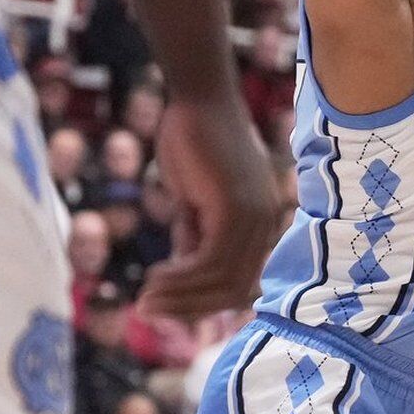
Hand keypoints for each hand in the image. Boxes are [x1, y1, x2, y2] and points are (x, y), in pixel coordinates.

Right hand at [138, 95, 279, 320]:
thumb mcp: (194, 201)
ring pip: (224, 280)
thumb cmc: (196, 143)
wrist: (199, 102)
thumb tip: (182, 273)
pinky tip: (156, 275)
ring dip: (182, 296)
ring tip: (146, 299)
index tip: (166, 308)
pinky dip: (183, 275)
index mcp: (261, 224)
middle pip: (236, 289)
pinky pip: (213, 260)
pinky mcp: (238, 209)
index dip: (204, 302)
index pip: (241, 282)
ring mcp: (256, 218)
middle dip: (191, 307)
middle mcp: (267, 224)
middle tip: (148, 312)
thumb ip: (194, 235)